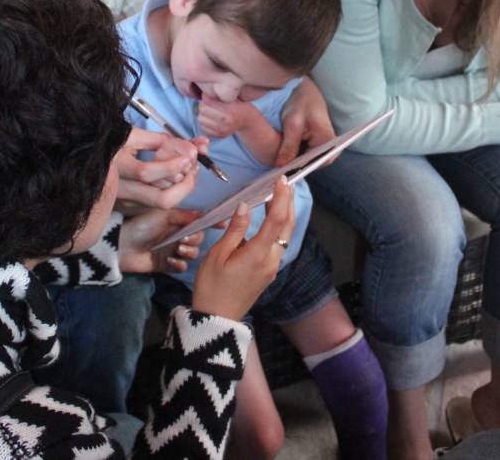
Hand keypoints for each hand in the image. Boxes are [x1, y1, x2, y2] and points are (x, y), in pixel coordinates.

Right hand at [115, 127, 206, 211]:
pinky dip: (174, 190)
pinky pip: (158, 201)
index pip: (145, 173)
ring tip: (190, 168)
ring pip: (163, 203)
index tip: (187, 158)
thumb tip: (193, 146)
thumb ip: (161, 140)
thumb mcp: (131, 136)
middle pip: (161, 199)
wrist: (90, 160)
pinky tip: (178, 176)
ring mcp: (127, 200)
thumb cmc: (111, 144)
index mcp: (116, 165)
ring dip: (183, 187)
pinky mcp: (132, 205)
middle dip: (186, 185)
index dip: (170, 167)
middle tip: (194, 166)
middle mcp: (121, 188)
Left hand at [117, 208, 204, 273]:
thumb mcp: (164, 215)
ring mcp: (173, 251)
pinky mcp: (167, 266)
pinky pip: (182, 267)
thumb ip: (185, 216)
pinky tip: (170, 260)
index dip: (212, 223)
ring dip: (188, 251)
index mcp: (178, 222)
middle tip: (184, 238)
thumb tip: (204, 215)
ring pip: (192, 254)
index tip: (222, 225)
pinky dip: (179, 264)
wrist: (122, 245)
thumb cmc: (141, 225)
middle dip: (195, 238)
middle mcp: (178, 236)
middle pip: (199, 239)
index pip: (200, 223)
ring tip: (177, 248)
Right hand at [192, 176, 294, 320]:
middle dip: (289, 203)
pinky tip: (271, 219)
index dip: (280, 198)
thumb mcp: (217, 256)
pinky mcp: (267, 272)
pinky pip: (278, 245)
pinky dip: (278, 228)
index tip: (280, 180)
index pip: (276, 220)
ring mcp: (271, 268)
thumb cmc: (211, 287)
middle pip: (287, 227)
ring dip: (285, 215)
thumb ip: (234, 230)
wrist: (217, 320)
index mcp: (257, 255)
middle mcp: (270, 260)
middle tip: (286, 183)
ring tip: (281, 195)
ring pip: (284, 236)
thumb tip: (245, 206)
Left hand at [197, 96, 258, 139]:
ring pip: (200, 119)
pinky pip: (203, 127)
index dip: (205, 96)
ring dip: (202, 113)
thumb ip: (219, 95)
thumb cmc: (238, 104)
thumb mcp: (232, 97)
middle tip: (207, 102)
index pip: (207, 101)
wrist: (247, 120)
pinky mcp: (218, 136)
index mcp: (229, 109)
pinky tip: (211, 118)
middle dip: (203, 104)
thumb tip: (203, 92)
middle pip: (202, 110)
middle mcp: (226, 121)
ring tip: (208, 110)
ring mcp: (222, 130)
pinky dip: (205, 122)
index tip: (208, 95)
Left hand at [275, 77, 335, 166]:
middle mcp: (331, 147)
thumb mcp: (292, 124)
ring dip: (295, 163)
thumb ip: (288, 146)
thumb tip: (281, 166)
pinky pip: (308, 157)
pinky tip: (285, 158)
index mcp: (328, 141)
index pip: (313, 163)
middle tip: (277, 171)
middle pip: (312, 165)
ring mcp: (326, 148)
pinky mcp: (319, 147)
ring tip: (279, 165)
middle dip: (295, 167)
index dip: (297, 169)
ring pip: (309, 162)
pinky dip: (297, 158)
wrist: (305, 92)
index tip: (281, 174)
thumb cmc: (300, 103)